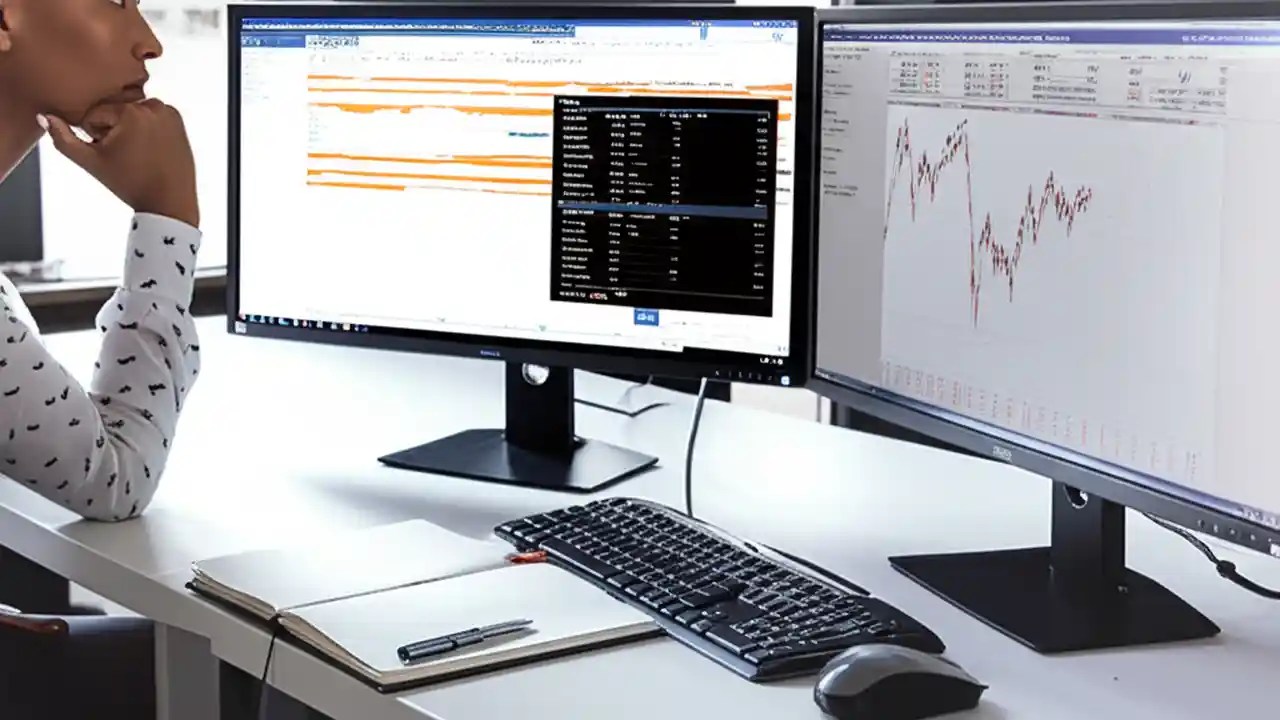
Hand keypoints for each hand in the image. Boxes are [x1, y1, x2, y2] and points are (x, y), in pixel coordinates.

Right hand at [39, 99, 198, 227]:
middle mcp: (152, 106)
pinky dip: (146, 130)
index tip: (110, 154)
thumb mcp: (90, 162)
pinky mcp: (178, 120)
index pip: (94, 114)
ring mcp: (168, 112)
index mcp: (131, 111)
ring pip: (131, 114)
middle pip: (114, 112)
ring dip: (128, 129)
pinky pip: (149, 118)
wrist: (169, 201)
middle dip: (112, 131)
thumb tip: (44, 117)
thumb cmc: (131, 184)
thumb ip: (63, 139)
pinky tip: (150, 150)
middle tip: (125, 156)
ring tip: (137, 154)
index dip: (95, 136)